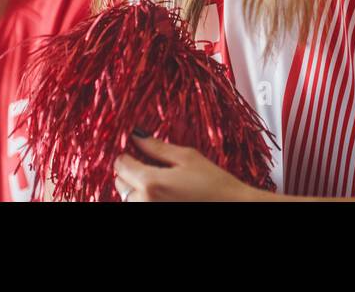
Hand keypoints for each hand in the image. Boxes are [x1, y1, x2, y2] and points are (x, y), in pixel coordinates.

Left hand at [113, 133, 264, 201]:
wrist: (234, 207)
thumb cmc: (215, 184)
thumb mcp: (188, 157)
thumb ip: (157, 147)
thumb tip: (136, 136)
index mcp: (150, 182)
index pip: (120, 164)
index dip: (126, 153)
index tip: (135, 149)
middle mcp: (144, 202)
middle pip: (120, 183)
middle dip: (129, 171)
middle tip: (148, 163)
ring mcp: (148, 213)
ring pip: (128, 198)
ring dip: (135, 187)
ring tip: (159, 180)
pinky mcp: (157, 219)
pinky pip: (140, 206)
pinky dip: (145, 198)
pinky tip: (163, 193)